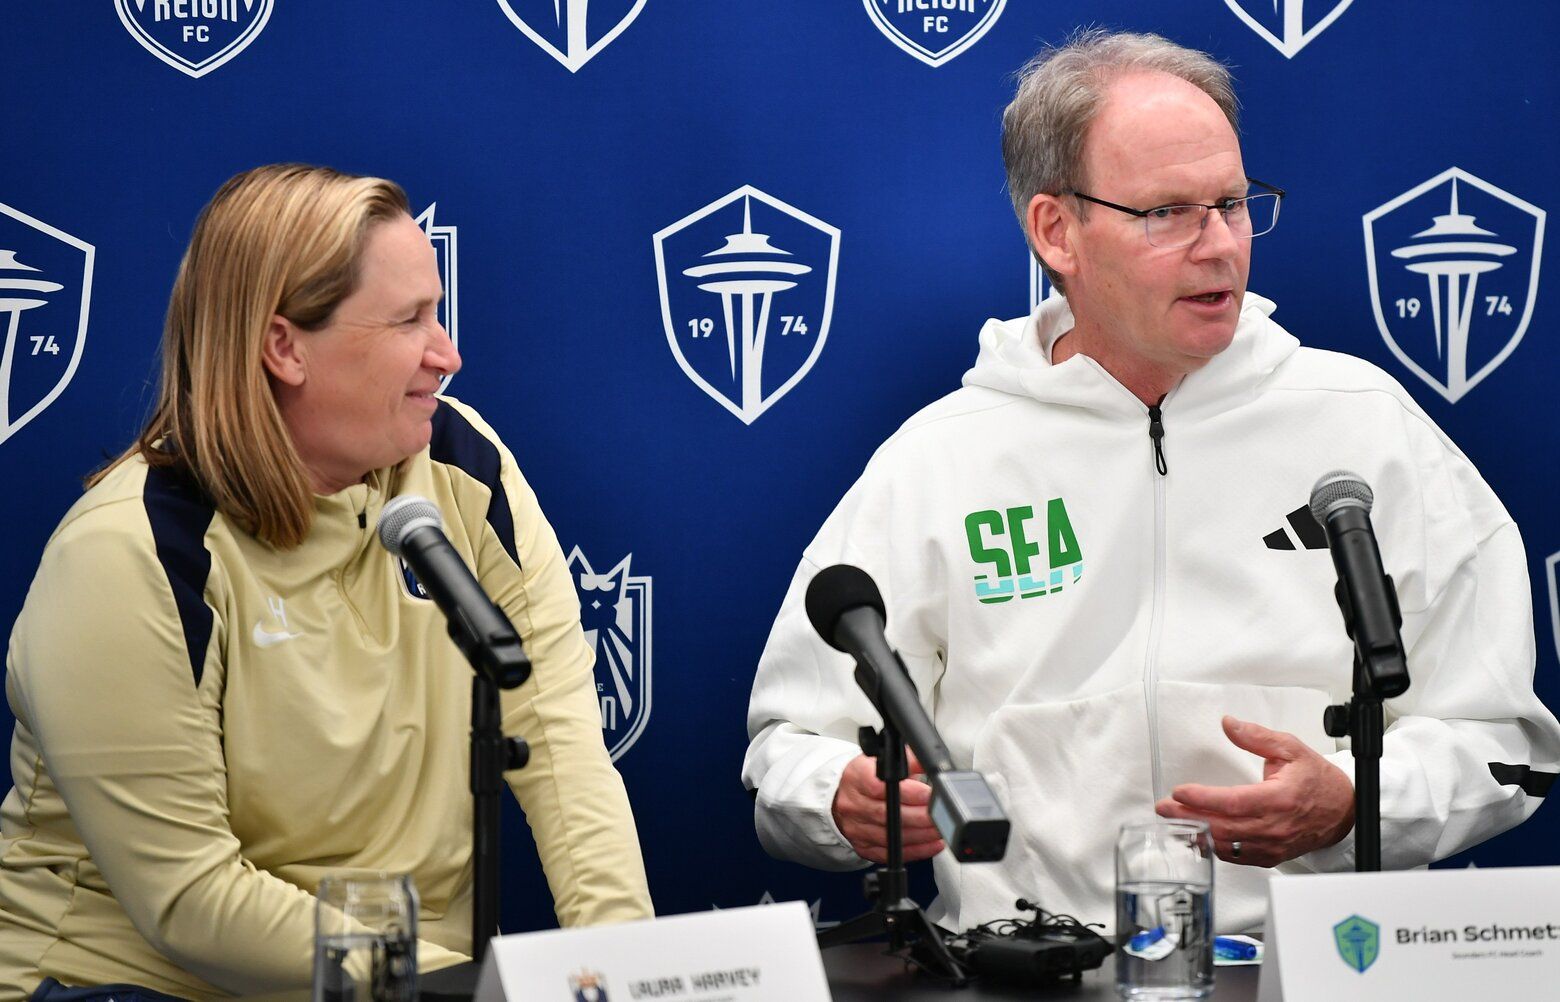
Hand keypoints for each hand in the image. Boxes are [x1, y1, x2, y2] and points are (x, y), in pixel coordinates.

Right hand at [831, 751, 945, 863]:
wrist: (842, 795)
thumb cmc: (865, 777)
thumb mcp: (882, 759)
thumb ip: (908, 759)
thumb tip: (931, 762)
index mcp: (856, 776)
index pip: (880, 786)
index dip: (908, 792)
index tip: (929, 794)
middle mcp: (853, 803)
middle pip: (887, 814)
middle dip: (920, 816)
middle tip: (940, 813)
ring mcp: (856, 827)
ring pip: (890, 836)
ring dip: (921, 835)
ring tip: (940, 829)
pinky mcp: (863, 846)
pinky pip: (890, 853)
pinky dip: (915, 850)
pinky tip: (931, 844)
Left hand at [1155, 716, 1353, 866]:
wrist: (1344, 811)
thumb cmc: (1318, 781)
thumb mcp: (1290, 748)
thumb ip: (1256, 737)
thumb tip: (1229, 724)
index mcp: (1279, 799)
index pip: (1232, 802)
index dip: (1202, 799)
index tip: (1179, 792)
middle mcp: (1274, 826)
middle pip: (1222, 827)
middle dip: (1188, 818)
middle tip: (1164, 808)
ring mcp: (1271, 845)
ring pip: (1226, 845)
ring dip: (1196, 835)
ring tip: (1172, 822)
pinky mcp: (1269, 856)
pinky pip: (1235, 856)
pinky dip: (1212, 847)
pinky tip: (1196, 837)